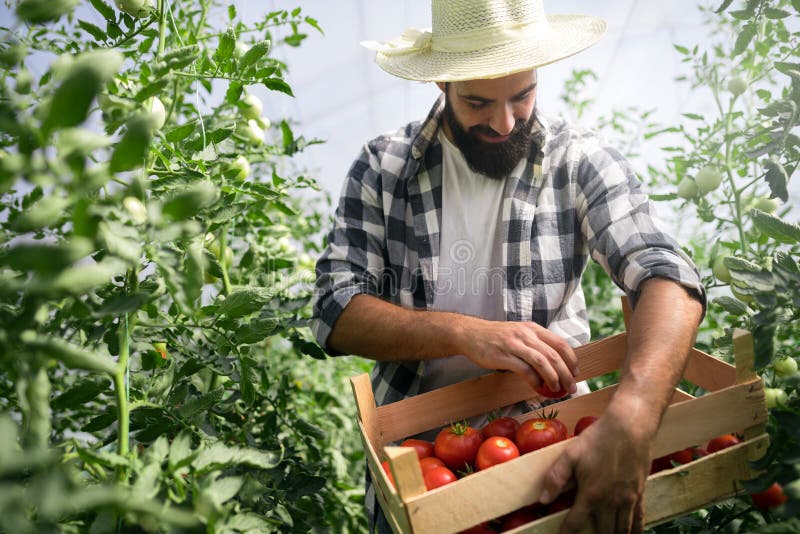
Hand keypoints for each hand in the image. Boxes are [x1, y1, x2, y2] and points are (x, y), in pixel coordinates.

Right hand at [457, 319, 578, 393]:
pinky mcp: (502, 356)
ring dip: (553, 378)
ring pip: (541, 362)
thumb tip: (554, 364)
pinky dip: (534, 380)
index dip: (571, 359)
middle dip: (566, 374)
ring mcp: (514, 344)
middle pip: (553, 355)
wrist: (470, 333)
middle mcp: (525, 335)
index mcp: (532, 329)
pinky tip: (538, 388)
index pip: (560, 343)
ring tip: (557, 389)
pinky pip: (524, 369)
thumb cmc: (497, 337)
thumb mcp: (519, 334)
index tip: (575, 372)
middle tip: (571, 387)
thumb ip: (535, 345)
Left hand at [539, 410, 651, 533]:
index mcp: (591, 495)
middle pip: (603, 532)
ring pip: (622, 530)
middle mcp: (610, 502)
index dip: (567, 533)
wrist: (630, 427)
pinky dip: (634, 531)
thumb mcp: (570, 455)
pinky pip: (639, 520)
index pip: (575, 523)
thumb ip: (555, 478)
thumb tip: (543, 500)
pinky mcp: (639, 493)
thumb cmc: (598, 439)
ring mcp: (627, 500)